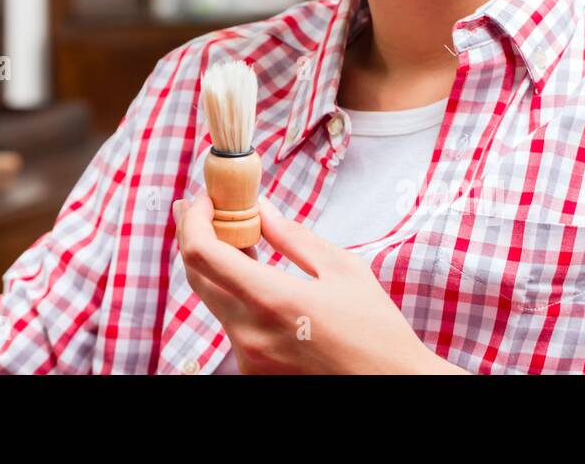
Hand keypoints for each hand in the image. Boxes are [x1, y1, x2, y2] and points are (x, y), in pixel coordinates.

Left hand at [172, 193, 463, 373]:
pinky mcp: (253, 371)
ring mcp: (248, 356)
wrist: (392, 385)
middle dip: (193, 235)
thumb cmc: (375, 330)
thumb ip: (293, 236)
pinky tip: (250, 277)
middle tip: (200, 207)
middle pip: (197, 276)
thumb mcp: (343, 269)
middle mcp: (250, 333)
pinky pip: (231, 323)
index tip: (206, 199)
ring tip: (234, 237)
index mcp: (272, 300)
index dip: (193, 220)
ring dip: (215, 265)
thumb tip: (259, 207)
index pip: (202, 254)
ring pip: (213, 299)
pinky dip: (233, 294)